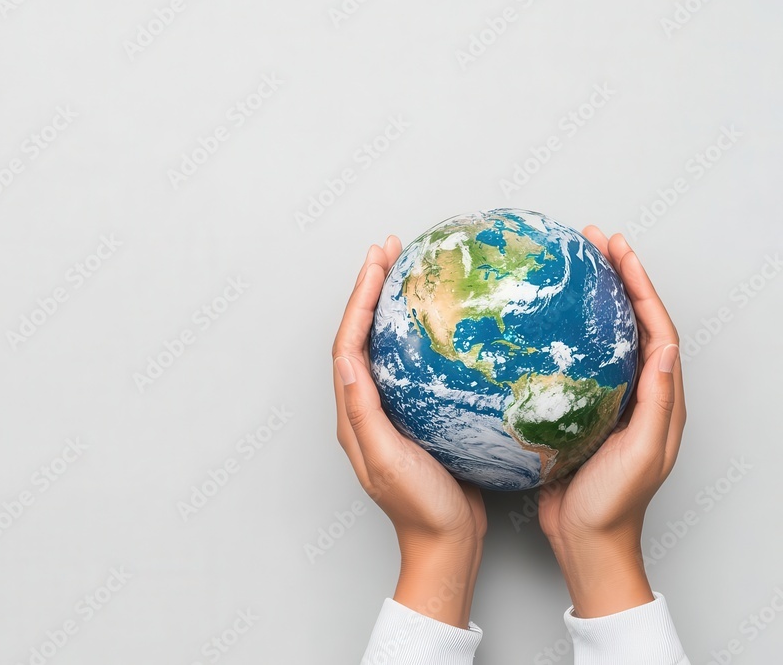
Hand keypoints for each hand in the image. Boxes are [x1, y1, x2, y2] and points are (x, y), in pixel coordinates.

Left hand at [332, 236, 485, 628]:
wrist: (448, 544)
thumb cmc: (422, 508)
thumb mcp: (388, 460)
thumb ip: (364, 413)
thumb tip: (347, 362)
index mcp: (354, 415)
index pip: (349, 345)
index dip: (359, 300)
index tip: (377, 262)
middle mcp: (366, 408)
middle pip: (362, 337)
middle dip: (370, 291)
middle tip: (390, 251)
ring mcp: (392, 412)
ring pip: (385, 347)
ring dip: (389, 307)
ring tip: (408, 272)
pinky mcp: (416, 417)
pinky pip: (413, 366)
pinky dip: (420, 337)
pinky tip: (444, 324)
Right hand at [538, 228, 686, 617]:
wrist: (585, 541)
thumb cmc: (614, 504)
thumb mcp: (641, 452)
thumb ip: (656, 401)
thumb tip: (665, 346)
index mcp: (659, 398)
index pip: (655, 327)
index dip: (638, 285)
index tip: (617, 250)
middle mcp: (637, 392)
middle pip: (631, 321)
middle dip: (617, 276)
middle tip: (592, 241)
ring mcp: (606, 400)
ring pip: (601, 337)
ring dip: (590, 299)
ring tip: (568, 267)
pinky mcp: (577, 411)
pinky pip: (571, 360)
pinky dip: (559, 334)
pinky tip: (533, 324)